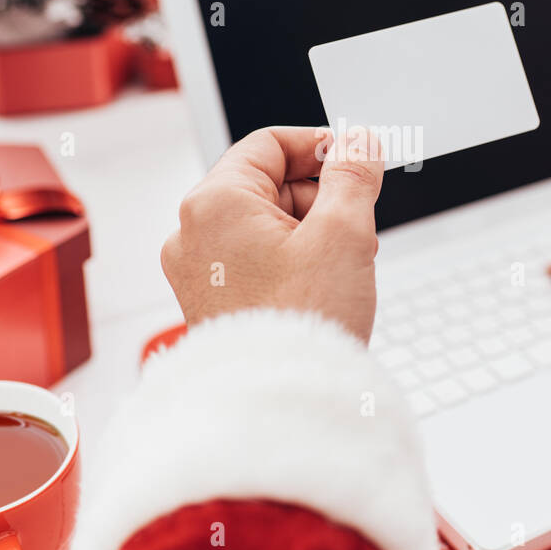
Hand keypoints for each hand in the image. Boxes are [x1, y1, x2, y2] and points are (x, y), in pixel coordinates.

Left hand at [161, 126, 384, 341]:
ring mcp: (197, 272)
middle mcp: (192, 234)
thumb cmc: (301, 323)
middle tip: (357, 228)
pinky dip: (291, 263)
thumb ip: (353, 176)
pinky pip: (253, 261)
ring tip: (344, 267)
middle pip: (267, 185)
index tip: (355, 161)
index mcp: (214, 203)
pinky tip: (322, 289)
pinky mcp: (210, 303)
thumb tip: (357, 143)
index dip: (319, 146)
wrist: (279, 406)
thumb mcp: (343, 233)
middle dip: (320, 200)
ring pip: (264, 226)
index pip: (269, 144)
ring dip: (311, 234)